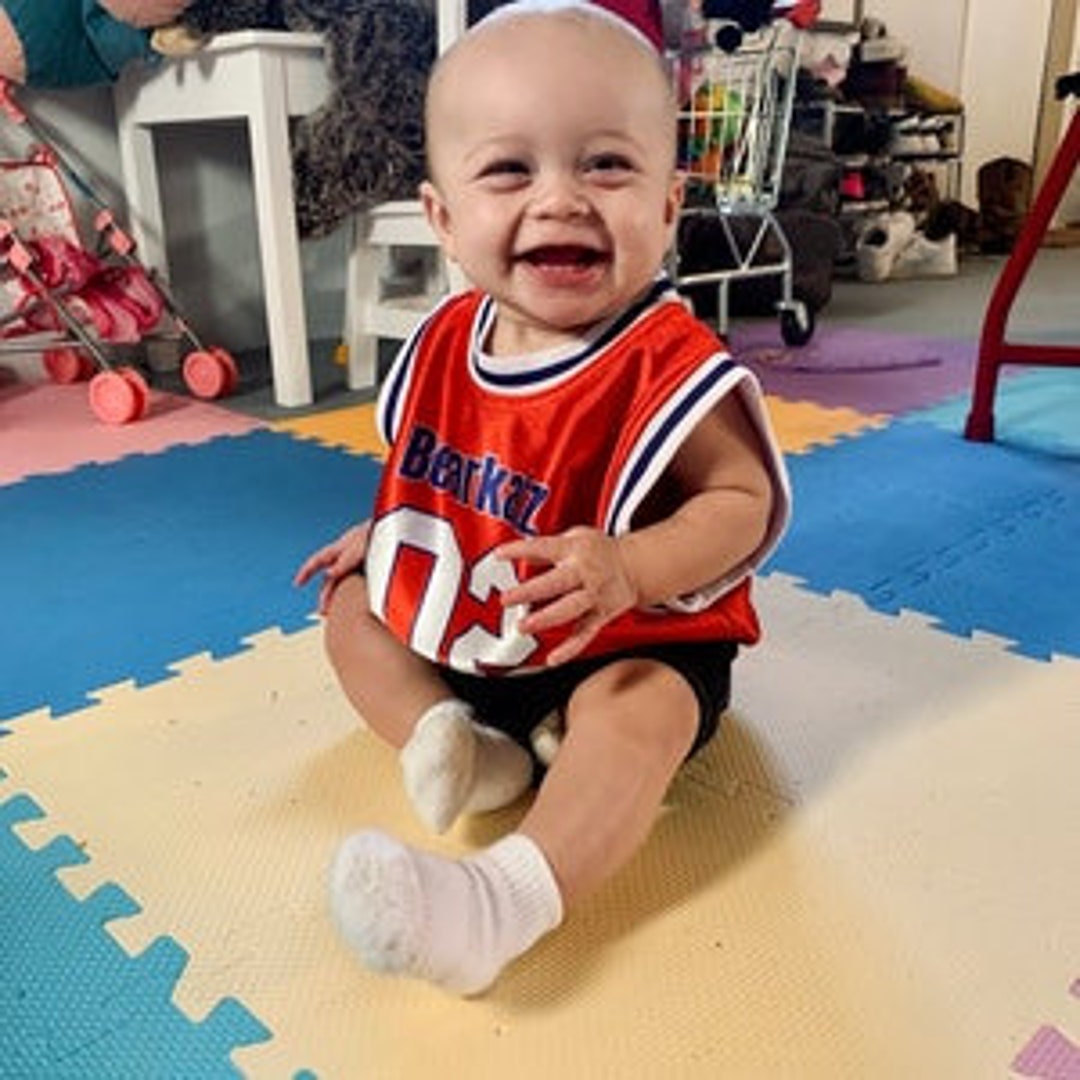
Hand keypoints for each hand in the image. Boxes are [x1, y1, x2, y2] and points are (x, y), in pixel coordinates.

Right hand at [293, 521, 370, 614]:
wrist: (400, 529)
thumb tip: (328, 575)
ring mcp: (360, 560)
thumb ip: (344, 561)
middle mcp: (348, 555)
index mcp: (340, 547)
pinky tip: (361, 602)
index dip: (306, 572)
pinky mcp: (372, 566)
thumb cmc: (378, 531)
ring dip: (341, 594)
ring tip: (340, 610)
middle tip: (323, 611)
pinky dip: (357, 591)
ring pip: (345, 580)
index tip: (297, 584)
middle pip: (332, 576)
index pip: (318, 560)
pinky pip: (360, 581)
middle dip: (326, 593)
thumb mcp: (359, 547)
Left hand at [496, 527, 638, 665]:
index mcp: (574, 550)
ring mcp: (594, 595)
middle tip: (506, 599)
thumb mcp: (574, 538)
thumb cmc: (598, 551)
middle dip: (531, 592)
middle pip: (557, 582)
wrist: (634, 565)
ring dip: (546, 618)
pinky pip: (585, 634)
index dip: (520, 550)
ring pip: (570, 609)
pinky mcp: (601, 615)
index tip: (499, 555)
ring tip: (523, 627)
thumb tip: (516, 554)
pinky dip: (570, 648)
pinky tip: (553, 659)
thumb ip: (545, 548)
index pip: (544, 547)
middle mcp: (585, 573)